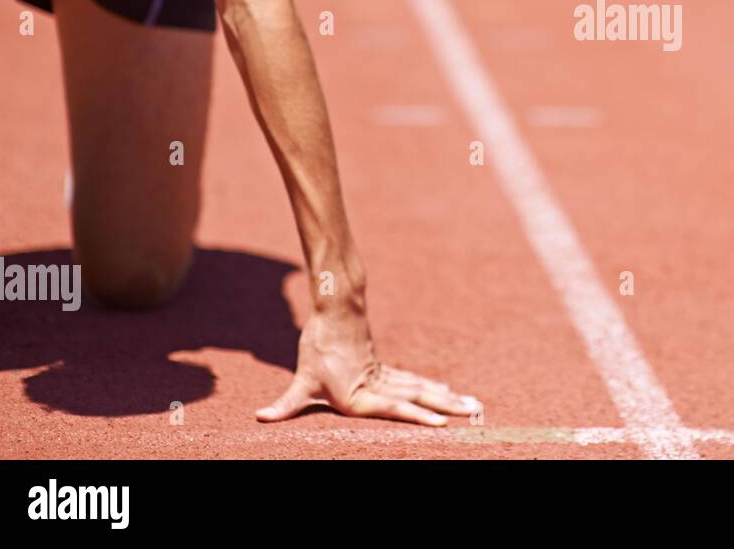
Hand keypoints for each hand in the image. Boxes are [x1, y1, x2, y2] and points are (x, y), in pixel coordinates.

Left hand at [256, 309, 479, 425]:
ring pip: (420, 387)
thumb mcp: (302, 379)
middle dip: (446, 406)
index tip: (441, 423)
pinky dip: (429, 386)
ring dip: (444, 396)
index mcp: (360, 395)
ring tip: (470, 403)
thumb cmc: (318, 345)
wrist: (335, 309)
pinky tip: (443, 390)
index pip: (394, 408)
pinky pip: (412, 379)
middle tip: (473, 411)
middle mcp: (377, 385)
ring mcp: (384, 374)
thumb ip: (286, 404)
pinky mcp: (384, 367)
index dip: (418, 416)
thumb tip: (260, 418)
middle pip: (417, 396)